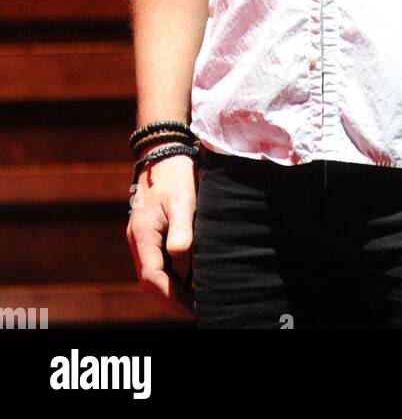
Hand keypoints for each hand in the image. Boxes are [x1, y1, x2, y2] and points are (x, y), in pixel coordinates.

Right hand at [126, 153, 197, 316]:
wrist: (164, 154)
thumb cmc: (175, 176)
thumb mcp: (182, 200)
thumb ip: (181, 227)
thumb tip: (179, 253)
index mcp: (143, 235)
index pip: (152, 276)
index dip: (170, 295)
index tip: (192, 307)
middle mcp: (139, 240)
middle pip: (150, 280)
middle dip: (171, 299)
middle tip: (197, 310)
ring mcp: (144, 238)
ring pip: (154, 273)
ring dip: (172, 290)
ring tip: (197, 302)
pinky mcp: (152, 234)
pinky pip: (159, 262)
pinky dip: (173, 276)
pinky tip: (192, 280)